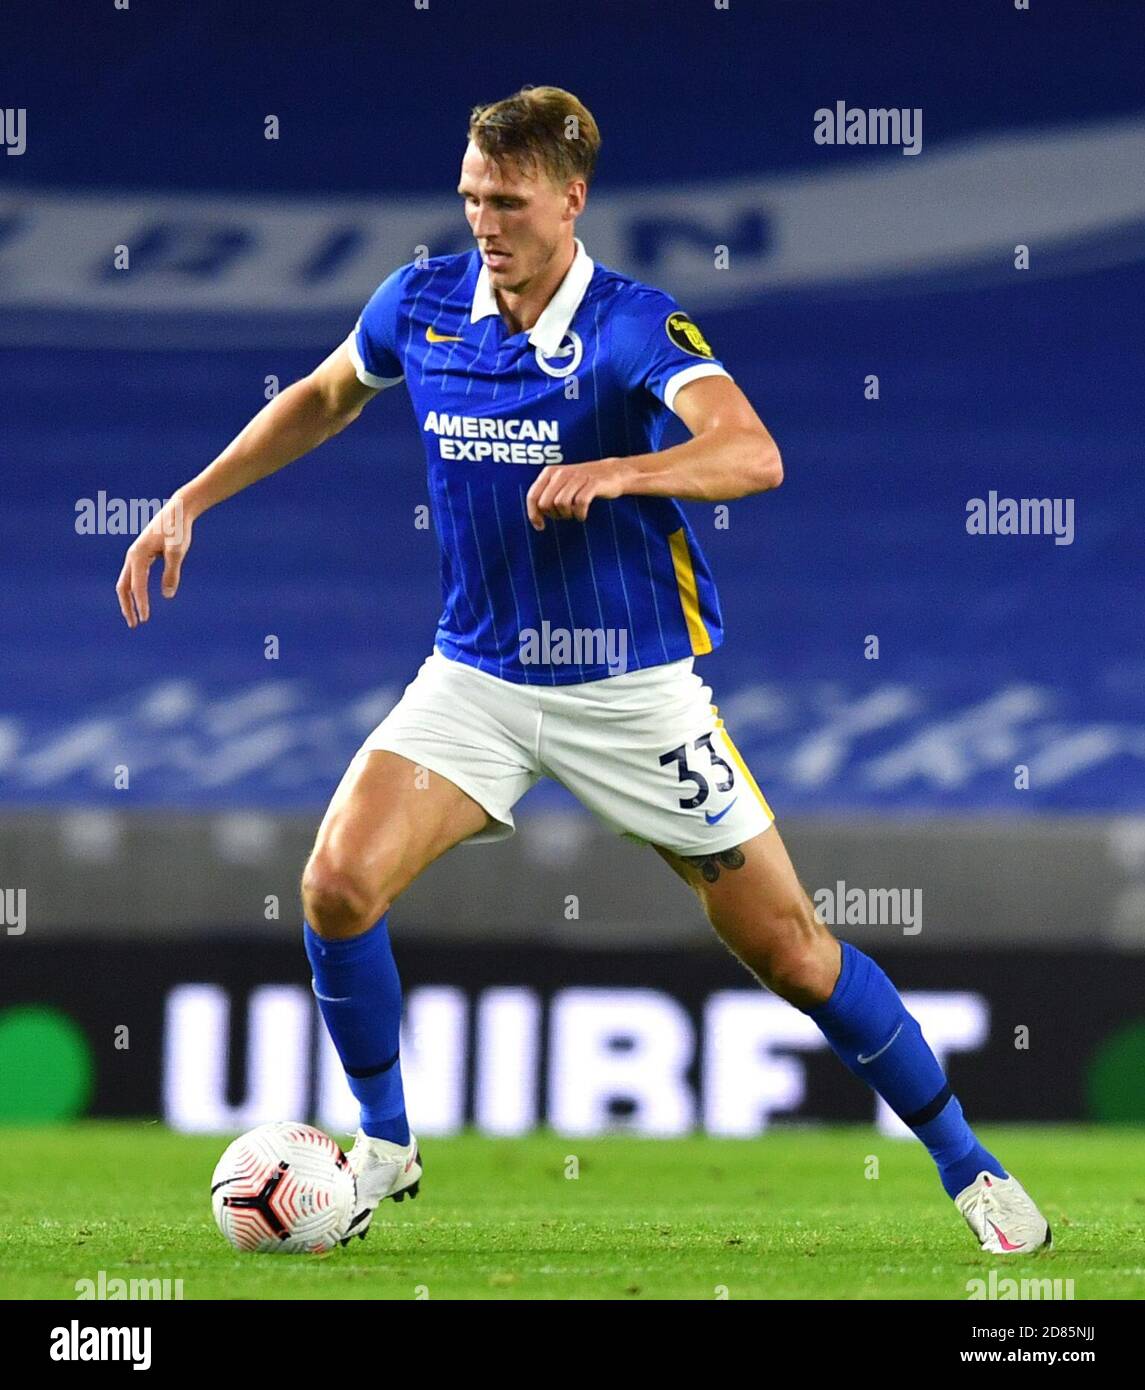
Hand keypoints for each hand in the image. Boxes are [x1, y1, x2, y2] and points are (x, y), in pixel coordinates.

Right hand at [115, 495, 194, 626]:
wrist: (178, 510)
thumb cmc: (178, 529)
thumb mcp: (177, 551)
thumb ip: (172, 572)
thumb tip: (167, 596)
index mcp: (138, 555)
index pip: (138, 586)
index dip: (141, 603)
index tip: (145, 619)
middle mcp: (133, 556)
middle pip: (124, 586)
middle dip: (127, 606)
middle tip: (134, 624)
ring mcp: (136, 555)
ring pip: (127, 582)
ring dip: (129, 600)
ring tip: (135, 617)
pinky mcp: (143, 555)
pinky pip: (134, 577)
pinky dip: (135, 590)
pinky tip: (142, 598)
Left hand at [525, 458, 629, 530]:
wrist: (612, 472)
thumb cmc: (583, 484)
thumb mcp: (561, 485)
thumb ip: (546, 497)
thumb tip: (536, 520)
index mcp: (550, 472)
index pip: (532, 496)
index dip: (533, 515)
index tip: (540, 526)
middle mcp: (561, 473)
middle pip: (545, 503)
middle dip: (553, 515)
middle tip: (564, 516)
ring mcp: (577, 477)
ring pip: (561, 504)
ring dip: (567, 515)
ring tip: (574, 514)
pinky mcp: (593, 483)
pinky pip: (580, 503)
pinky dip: (580, 514)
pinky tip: (582, 516)